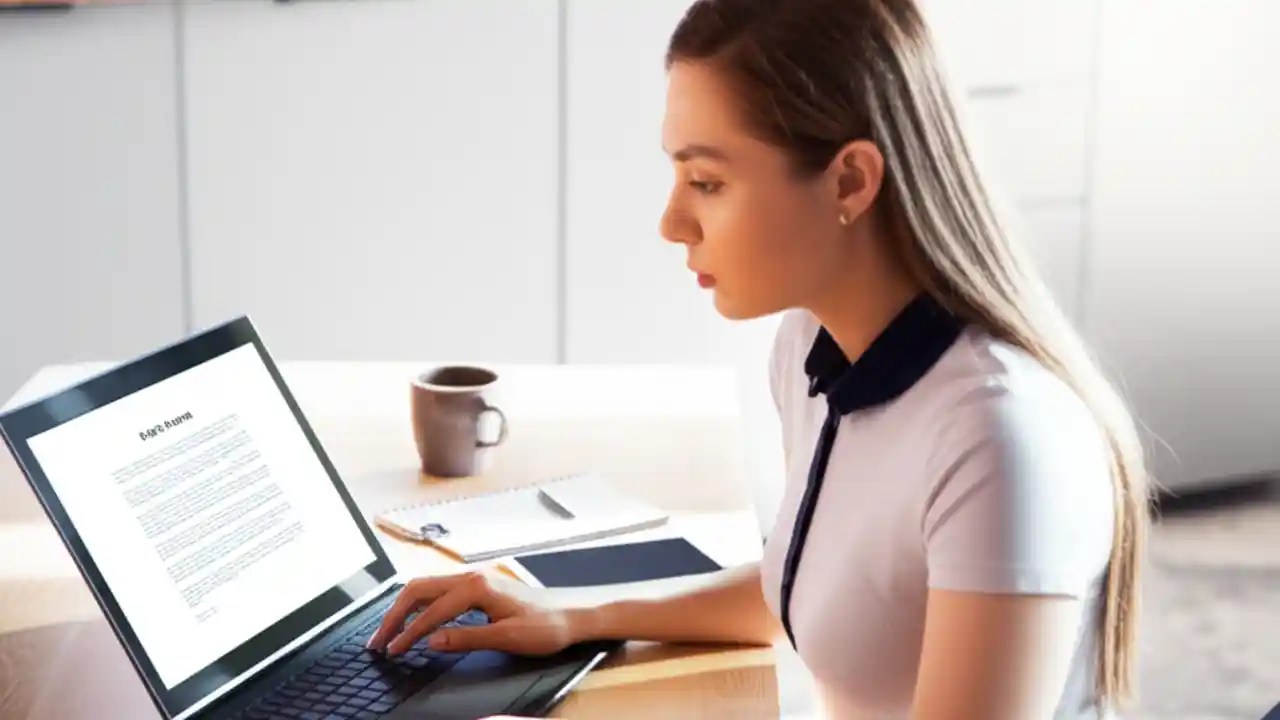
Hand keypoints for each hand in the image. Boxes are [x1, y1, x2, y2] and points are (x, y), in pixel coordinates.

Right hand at [365, 571, 585, 656]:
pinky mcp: (478, 587)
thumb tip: (432, 641)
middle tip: (377, 641)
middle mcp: (473, 577)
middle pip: (418, 589)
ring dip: (404, 609)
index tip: (392, 651)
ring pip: (426, 588)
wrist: (574, 615)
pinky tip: (414, 622)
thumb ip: (467, 638)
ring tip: (388, 633)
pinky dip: (419, 606)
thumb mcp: (507, 638)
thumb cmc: (547, 627)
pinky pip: (439, 592)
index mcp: (478, 587)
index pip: (431, 611)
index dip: (408, 633)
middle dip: (394, 615)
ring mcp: (475, 579)